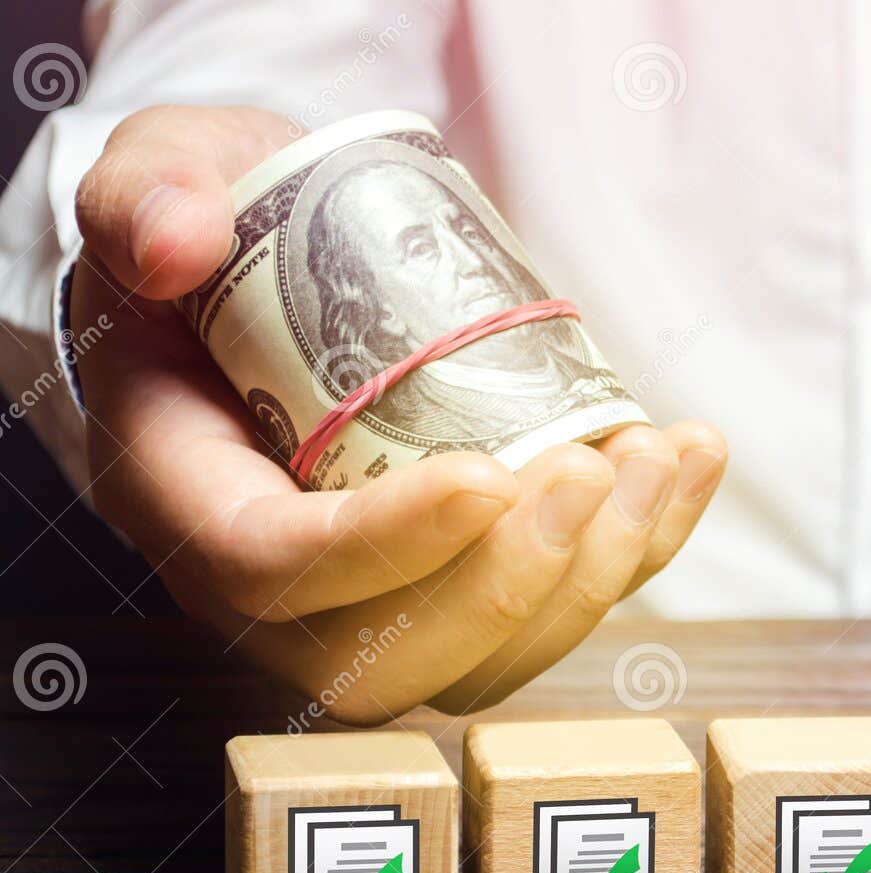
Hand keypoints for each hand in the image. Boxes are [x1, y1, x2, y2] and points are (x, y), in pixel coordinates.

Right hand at [71, 106, 725, 721]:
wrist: (273, 273)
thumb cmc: (217, 237)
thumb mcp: (158, 179)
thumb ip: (143, 197)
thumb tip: (175, 241)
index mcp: (187, 496)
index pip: (271, 570)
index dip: (386, 545)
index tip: (488, 475)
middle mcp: (278, 585)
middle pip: (393, 654)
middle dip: (510, 584)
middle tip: (587, 473)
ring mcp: (380, 597)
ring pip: (489, 656)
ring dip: (595, 573)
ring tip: (652, 457)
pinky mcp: (465, 578)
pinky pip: (554, 607)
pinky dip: (642, 546)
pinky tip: (688, 460)